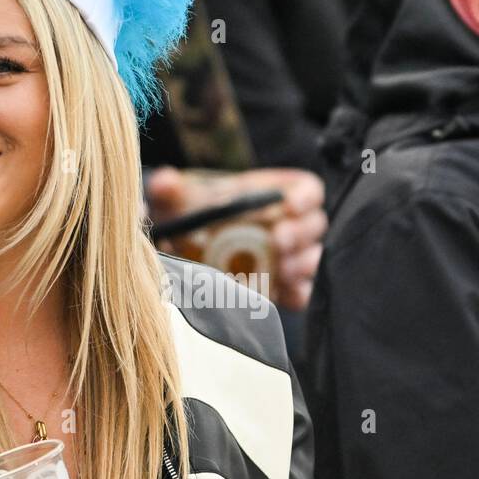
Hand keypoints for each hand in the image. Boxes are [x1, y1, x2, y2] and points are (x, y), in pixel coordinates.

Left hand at [147, 166, 325, 310]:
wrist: (185, 249)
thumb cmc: (191, 215)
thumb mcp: (178, 200)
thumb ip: (170, 189)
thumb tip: (164, 183)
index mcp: (272, 194)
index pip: (308, 189)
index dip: (305, 196)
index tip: (289, 205)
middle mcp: (288, 223)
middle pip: (315, 225)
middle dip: (300, 233)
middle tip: (278, 240)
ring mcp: (290, 257)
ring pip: (313, 259)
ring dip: (301, 264)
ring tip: (279, 268)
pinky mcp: (285, 287)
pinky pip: (303, 293)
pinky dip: (296, 295)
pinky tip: (277, 293)